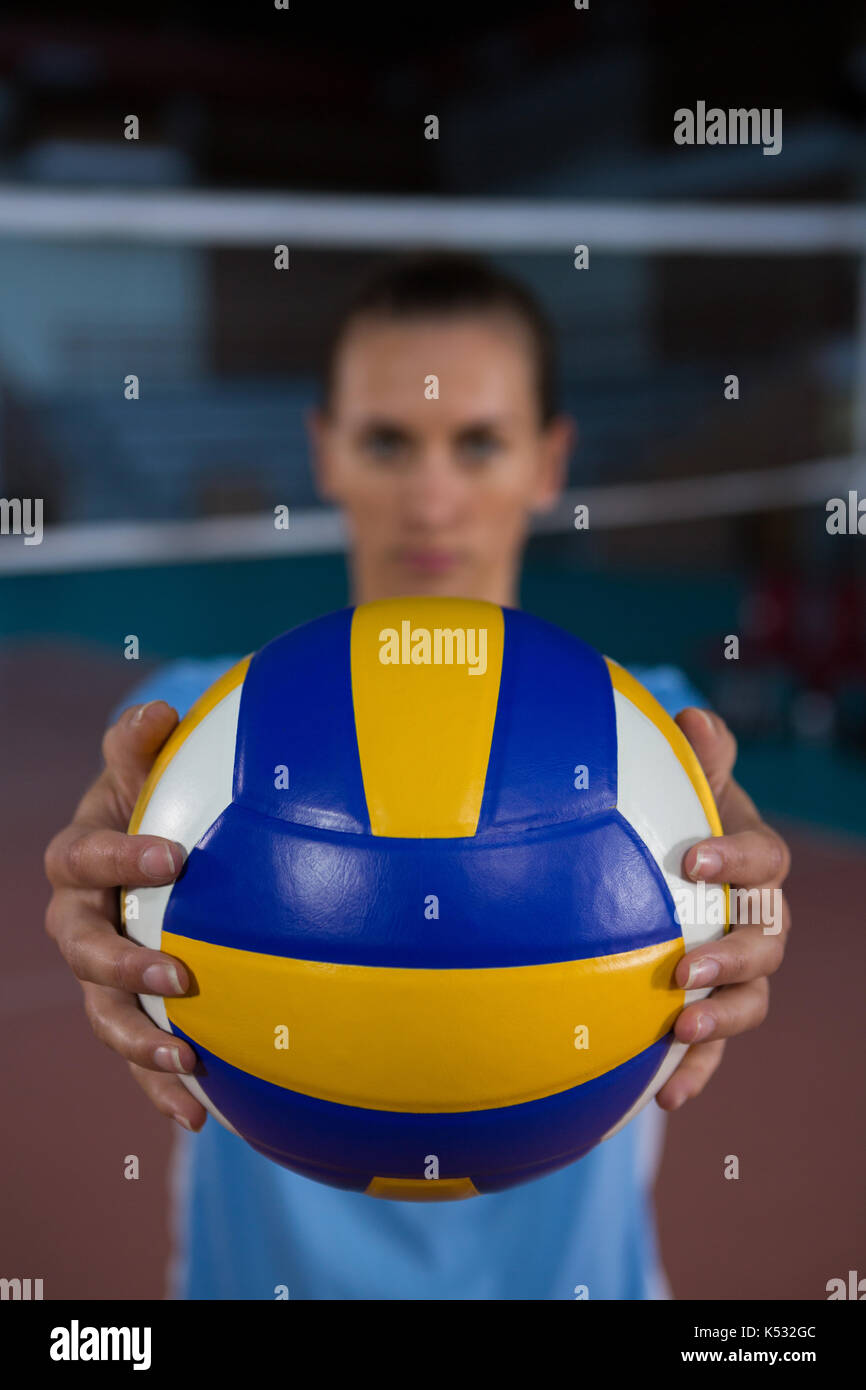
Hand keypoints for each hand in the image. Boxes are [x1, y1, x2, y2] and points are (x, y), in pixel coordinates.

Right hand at [44, 701, 207, 1131]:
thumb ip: (140, 744)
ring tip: (186, 1057)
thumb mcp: (143, 769)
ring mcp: (96, 972)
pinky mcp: (125, 1009)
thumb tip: (159, 708)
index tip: (174, 857)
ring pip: (102, 1011)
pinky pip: (135, 1054)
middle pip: (81, 948)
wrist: (148, 853)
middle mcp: (76, 918)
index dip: (120, 858)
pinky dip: (159, 1087)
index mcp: (78, 858)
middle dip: (123, 965)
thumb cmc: (150, 802)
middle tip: (180, 974)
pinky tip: (198, 1116)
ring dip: (138, 1039)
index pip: (85, 858)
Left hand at [655, 707, 790, 1110]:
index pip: (763, 858)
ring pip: (753, 999)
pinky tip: (666, 1098)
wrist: (665, 869)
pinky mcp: (715, 1010)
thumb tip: (694, 716)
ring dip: (722, 1018)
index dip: (735, 858)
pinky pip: (716, 1048)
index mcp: (753, 860)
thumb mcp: (683, 784)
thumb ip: (697, 756)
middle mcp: (759, 918)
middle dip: (731, 955)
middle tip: (684, 966)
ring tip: (679, 1030)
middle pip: (768, 941)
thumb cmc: (676, 818)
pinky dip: (698, 1071)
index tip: (690, 859)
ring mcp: (741, 969)